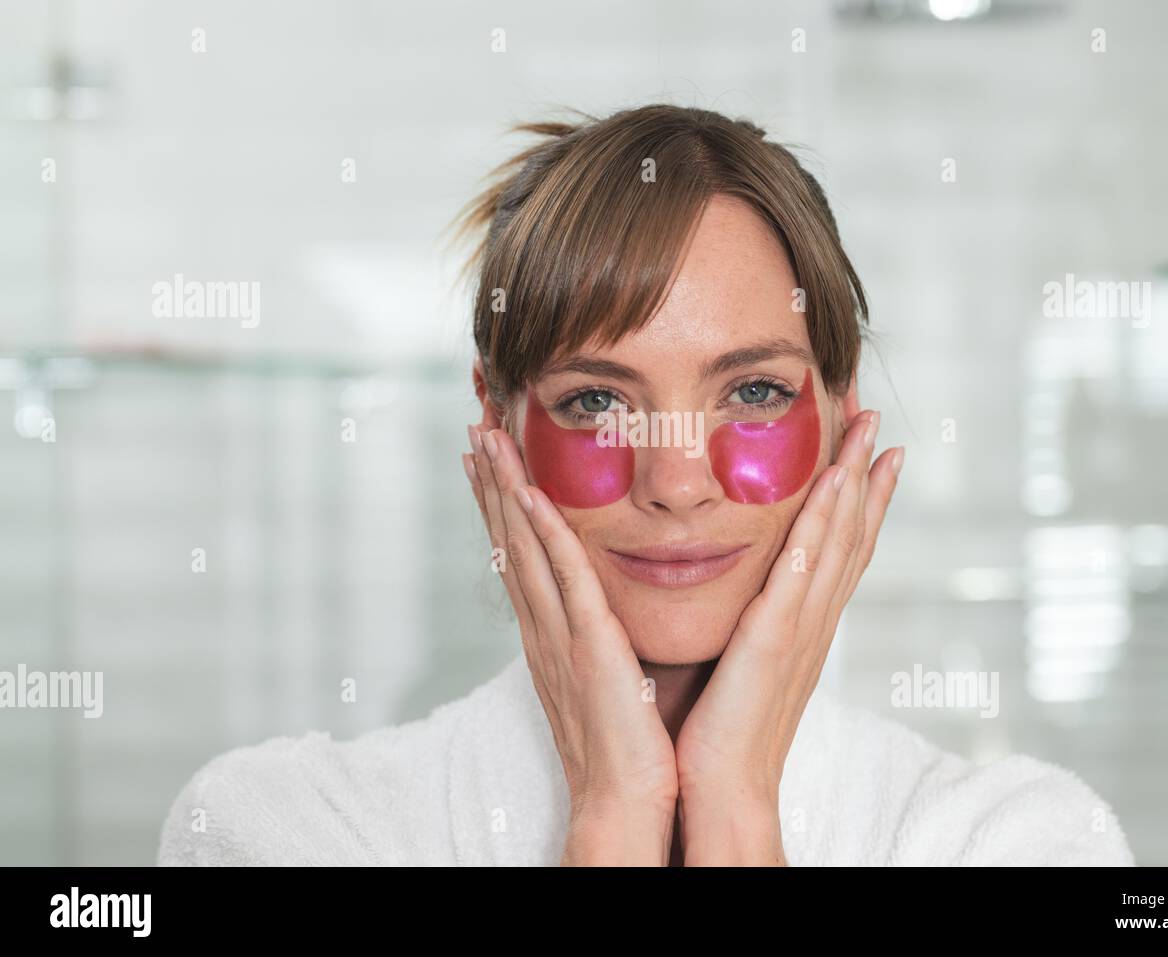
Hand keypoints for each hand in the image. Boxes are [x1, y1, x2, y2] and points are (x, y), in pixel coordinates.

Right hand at [464, 424, 678, 865]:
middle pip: (508, 538)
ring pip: (523, 547)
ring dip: (503, 489)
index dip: (503, 501)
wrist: (625, 800)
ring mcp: (559, 634)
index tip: (492, 453)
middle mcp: (543, 626)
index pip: (520, 552)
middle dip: (490, 479)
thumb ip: (606, 634)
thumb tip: (615, 606)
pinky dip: (542, 534)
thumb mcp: (612, 674)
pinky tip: (531, 493)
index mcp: (551, 632)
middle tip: (475, 423)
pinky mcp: (587, 645)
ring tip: (485, 436)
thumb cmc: (629, 743)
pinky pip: (563, 578)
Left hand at [674, 410, 902, 865]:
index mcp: (802, 625)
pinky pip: (805, 571)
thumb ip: (744, 622)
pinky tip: (833, 484)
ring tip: (868, 432)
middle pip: (852, 534)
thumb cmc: (719, 732)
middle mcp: (813, 621)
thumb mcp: (737, 662)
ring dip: (856, 483)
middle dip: (867, 473)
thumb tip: (734, 591)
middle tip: (877, 417)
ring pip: (839, 542)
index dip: (857, 497)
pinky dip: (823, 525)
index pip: (838, 549)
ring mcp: (801, 628)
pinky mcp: (776, 641)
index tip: (867, 449)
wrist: (722, 791)